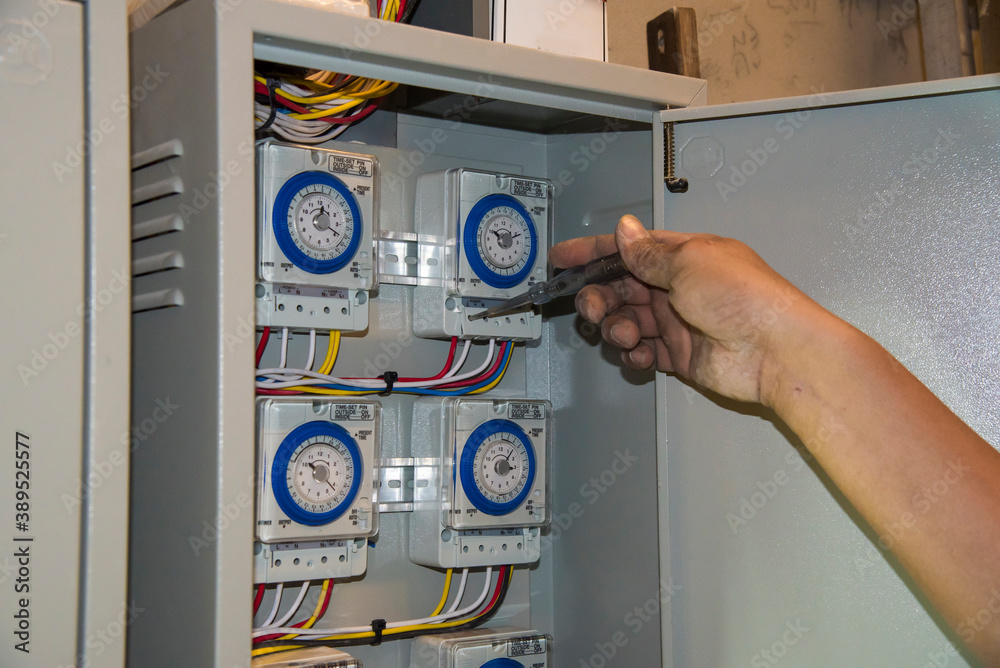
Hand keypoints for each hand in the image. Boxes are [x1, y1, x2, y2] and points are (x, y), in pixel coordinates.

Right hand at [548, 215, 820, 404]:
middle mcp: (679, 287)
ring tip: (624, 333)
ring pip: (627, 321)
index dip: (592, 252)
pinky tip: (638, 354)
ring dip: (616, 327)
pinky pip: (643, 353)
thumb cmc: (746, 298)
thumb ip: (648, 254)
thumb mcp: (689, 262)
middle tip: (593, 307)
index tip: (562, 259)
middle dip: (599, 297)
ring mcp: (679, 321)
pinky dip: (634, 354)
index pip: (628, 249)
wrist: (774, 351)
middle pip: (621, 288)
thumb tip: (625, 231)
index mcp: (683, 256)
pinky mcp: (680, 355)